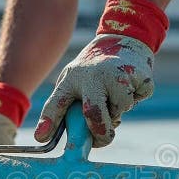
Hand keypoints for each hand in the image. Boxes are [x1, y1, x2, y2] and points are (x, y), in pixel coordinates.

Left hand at [34, 34, 154, 147]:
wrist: (123, 39)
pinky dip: (135, 98)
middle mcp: (92, 76)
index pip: (57, 103)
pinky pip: (136, 100)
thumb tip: (51, 138)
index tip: (41, 137)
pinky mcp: (137, 75)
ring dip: (119, 110)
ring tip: (115, 93)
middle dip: (100, 133)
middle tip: (103, 139)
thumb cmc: (94, 71)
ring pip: (120, 109)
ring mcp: (116, 74)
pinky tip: (130, 83)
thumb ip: (69, 108)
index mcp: (71, 79)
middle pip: (93, 114)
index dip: (49, 121)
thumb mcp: (76, 81)